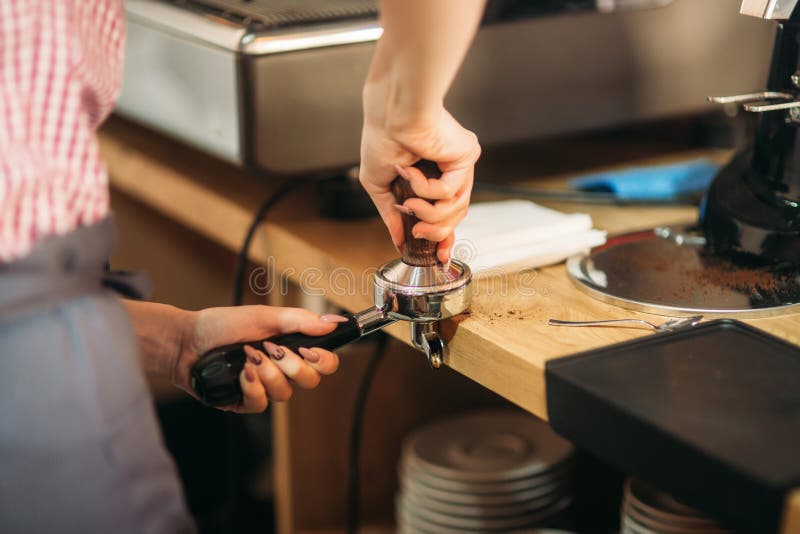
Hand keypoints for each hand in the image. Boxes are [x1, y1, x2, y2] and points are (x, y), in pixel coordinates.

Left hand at [175, 306, 341, 412]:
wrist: (188, 341)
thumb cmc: (223, 325)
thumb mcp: (264, 317)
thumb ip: (300, 320)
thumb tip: (334, 322)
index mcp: (292, 347)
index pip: (324, 362)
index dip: (324, 360)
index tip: (309, 350)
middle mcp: (282, 369)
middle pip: (311, 381)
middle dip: (292, 365)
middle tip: (271, 349)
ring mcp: (265, 387)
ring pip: (286, 394)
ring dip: (268, 373)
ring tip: (248, 357)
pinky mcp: (246, 402)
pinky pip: (261, 404)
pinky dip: (252, 387)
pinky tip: (241, 373)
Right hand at [360, 89, 479, 263]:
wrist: (388, 115)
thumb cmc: (380, 139)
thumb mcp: (379, 186)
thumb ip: (391, 214)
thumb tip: (399, 241)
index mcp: (433, 178)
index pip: (446, 214)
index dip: (443, 238)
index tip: (439, 258)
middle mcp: (450, 172)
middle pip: (456, 216)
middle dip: (437, 233)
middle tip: (417, 234)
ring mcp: (461, 165)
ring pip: (456, 208)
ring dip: (428, 212)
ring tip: (409, 202)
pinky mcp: (467, 156)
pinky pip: (450, 191)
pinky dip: (426, 189)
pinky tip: (412, 175)